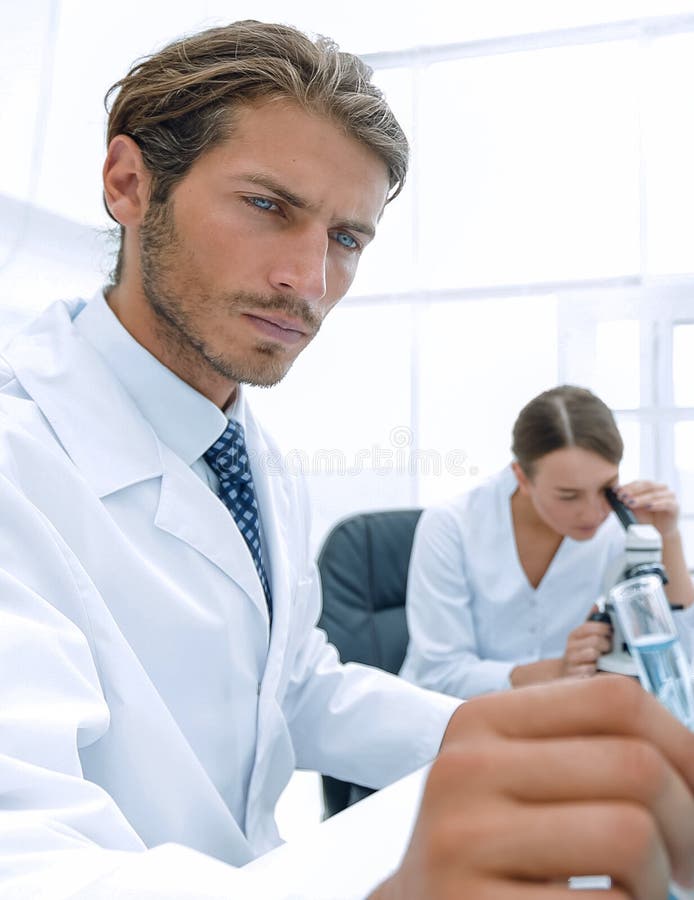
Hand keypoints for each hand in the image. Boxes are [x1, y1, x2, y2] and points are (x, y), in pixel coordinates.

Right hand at [372, 677, 693, 898]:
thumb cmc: (493, 848)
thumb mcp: (517, 777)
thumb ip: (584, 748)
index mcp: (480, 721)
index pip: (614, 698)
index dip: (682, 746)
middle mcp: (463, 768)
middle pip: (635, 765)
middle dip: (688, 824)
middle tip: (683, 864)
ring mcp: (463, 841)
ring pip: (629, 834)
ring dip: (656, 881)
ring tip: (633, 893)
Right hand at [560, 610, 611, 677]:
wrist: (564, 672)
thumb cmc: (580, 652)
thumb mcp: (583, 636)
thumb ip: (591, 621)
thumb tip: (597, 605)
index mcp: (574, 634)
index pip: (590, 626)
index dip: (604, 628)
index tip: (611, 632)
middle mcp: (571, 646)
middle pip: (595, 640)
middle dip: (606, 644)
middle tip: (609, 648)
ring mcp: (571, 660)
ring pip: (593, 654)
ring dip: (602, 657)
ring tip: (603, 658)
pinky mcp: (573, 673)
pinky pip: (590, 669)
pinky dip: (595, 669)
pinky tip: (595, 669)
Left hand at [617, 480, 679, 539]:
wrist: (658, 532)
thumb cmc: (645, 518)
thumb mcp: (632, 509)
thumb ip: (624, 501)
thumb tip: (611, 496)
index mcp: (650, 486)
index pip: (638, 482)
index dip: (627, 486)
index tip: (616, 491)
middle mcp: (660, 488)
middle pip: (646, 485)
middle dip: (633, 491)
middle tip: (622, 497)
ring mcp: (669, 496)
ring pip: (654, 494)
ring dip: (641, 498)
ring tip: (631, 503)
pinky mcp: (675, 506)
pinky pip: (666, 503)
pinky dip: (657, 504)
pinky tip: (648, 507)